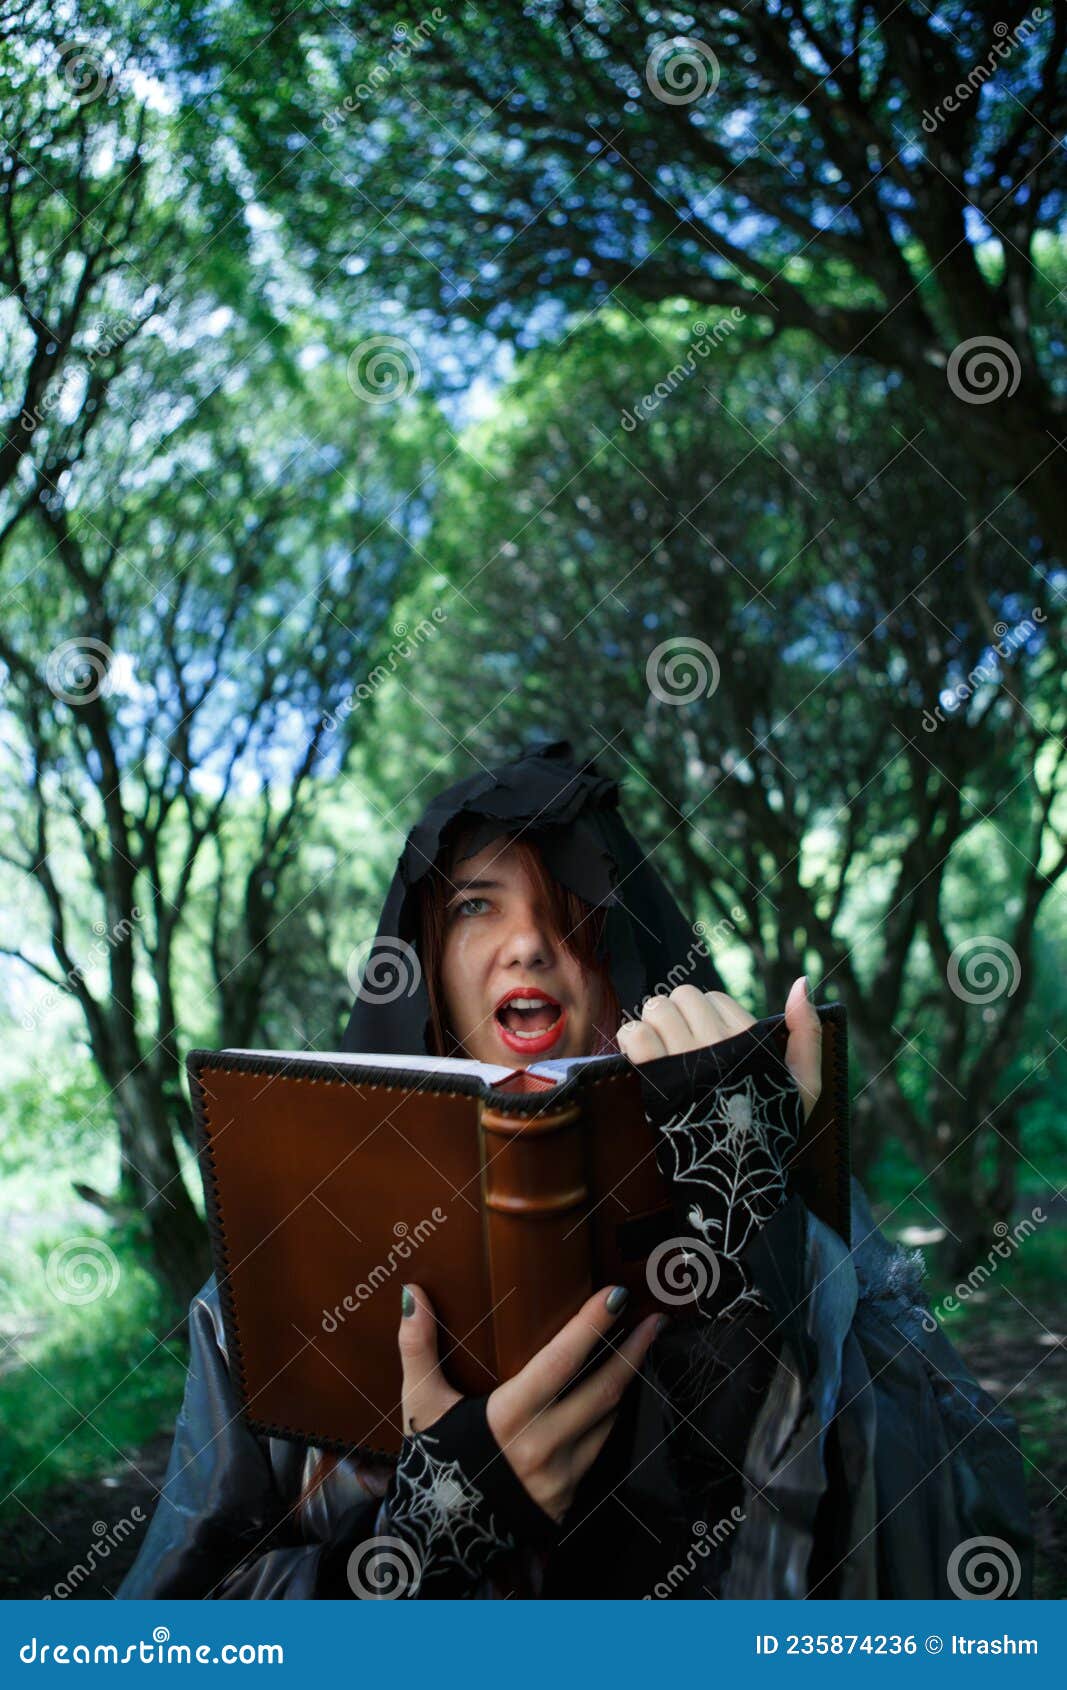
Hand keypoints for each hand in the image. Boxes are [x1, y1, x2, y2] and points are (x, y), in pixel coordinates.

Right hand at [397, 1283, 661, 1522]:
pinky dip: (609, 1417)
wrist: (440, 1537)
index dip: (592, 1326)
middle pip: (604, 1392)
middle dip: (634, 1352)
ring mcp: (562, 1477)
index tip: (616, 1295)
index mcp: (508, 1418)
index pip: (561, 1362)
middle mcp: (542, 1448)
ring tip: (639, 1348)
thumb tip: (412, 1292)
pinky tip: (613, 1396)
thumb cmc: (434, 1461)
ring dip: (626, 1383)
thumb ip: (418, 1347)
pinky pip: (599, 1449)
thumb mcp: (421, 1404)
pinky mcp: (570, 1497)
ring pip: (608, 1421)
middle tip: (655, 1319)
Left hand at [614, 977, 821, 1121]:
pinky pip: (636, 1034)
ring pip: (657, 1008)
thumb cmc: (774, 1131)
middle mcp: (720, 1046)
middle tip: (675, 1040)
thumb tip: (802, 982)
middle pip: (683, 996)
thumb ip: (808, 1032)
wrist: (742, 1181)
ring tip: (657, 1045)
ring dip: (652, 1023)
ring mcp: (687, 1061)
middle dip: (676, 1013)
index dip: (704, 1015)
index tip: (703, 1039)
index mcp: (751, 1042)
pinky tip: (639, 1053)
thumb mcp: (804, 1084)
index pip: (714, 999)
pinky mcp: (657, 1079)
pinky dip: (632, 1037)